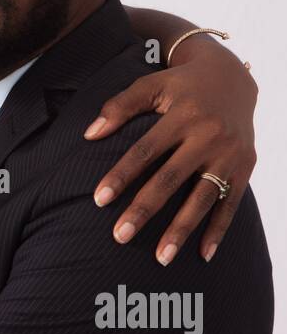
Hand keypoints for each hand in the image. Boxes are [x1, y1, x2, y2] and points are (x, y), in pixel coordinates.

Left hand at [83, 38, 256, 262]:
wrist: (233, 76)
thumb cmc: (181, 84)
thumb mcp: (151, 85)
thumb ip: (119, 106)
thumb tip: (89, 134)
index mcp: (182, 115)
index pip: (145, 151)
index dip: (121, 175)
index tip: (99, 200)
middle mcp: (208, 135)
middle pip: (171, 179)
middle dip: (145, 209)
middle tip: (120, 236)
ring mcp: (229, 154)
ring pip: (202, 198)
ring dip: (181, 230)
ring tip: (160, 257)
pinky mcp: (245, 167)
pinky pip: (230, 203)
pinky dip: (218, 230)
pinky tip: (203, 255)